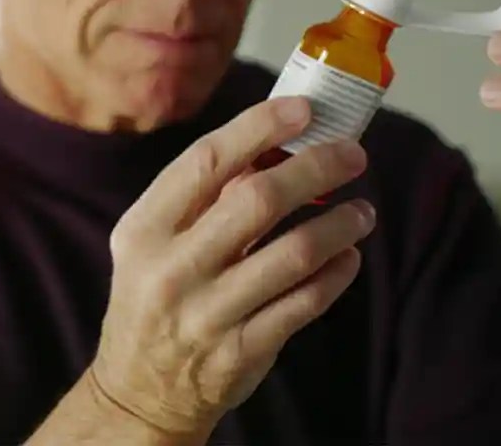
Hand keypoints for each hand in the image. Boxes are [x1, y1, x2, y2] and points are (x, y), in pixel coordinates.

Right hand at [90, 98, 372, 436]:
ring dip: (340, 224)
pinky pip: (305, 303)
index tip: (303, 108)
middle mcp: (172, 269)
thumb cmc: (153, 298)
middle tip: (352, 153)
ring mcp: (208, 314)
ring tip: (361, 210)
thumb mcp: (152, 245)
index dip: (259, 127)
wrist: (139, 392)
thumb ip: (201, 200)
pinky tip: (349, 256)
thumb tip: (270, 148)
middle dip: (317, 167)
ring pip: (294, 254)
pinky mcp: (242, 351)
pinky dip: (337, 274)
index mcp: (144, 230)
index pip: (205, 161)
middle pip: (258, 200)